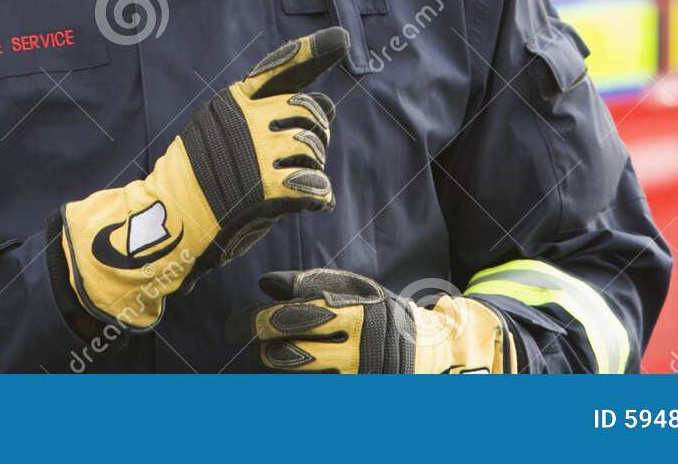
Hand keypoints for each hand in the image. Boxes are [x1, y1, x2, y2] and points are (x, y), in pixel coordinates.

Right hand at [56, 27, 346, 331]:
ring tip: (296, 181)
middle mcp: (244, 121)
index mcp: (232, 102)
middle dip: (316, 133)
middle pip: (307, 112)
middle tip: (306, 155)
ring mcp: (255, 154)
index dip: (312, 53)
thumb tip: (330, 103)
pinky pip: (314, 187)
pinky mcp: (264, 191)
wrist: (166, 223)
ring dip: (313, 168)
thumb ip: (274, 117)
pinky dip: (320, 197)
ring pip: (312, 150)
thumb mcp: (228, 137)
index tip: (342, 39)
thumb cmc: (199, 180)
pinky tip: (317, 204)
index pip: (278, 70)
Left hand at [231, 268, 518, 372]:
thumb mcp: (361, 292)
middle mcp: (356, 349)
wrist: (438, 357)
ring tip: (272, 359)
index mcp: (357, 315)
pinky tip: (290, 381)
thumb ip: (316, 283)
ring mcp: (358, 377)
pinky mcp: (358, 393)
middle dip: (266, 348)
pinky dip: (298, 388)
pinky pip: (317, 394)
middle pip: (294, 353)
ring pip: (300, 378)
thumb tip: (269, 284)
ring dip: (278, 369)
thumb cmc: (390, 318)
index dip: (263, 321)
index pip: (299, 316)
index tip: (240, 324)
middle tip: (255, 343)